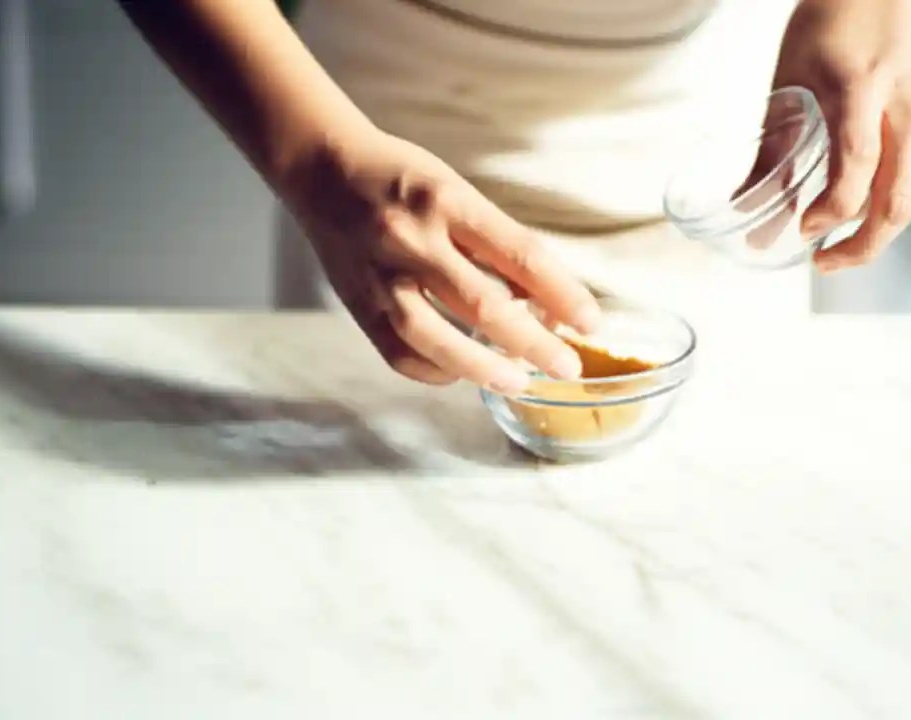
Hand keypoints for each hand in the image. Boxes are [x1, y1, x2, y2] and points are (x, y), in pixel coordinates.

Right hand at [277, 127, 600, 393]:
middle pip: (484, 304)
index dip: (561, 293)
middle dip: (534, 342)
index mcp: (449, 201)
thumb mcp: (457, 192)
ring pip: (435, 338)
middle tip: (567, 366)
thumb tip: (544, 302)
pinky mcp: (357, 304)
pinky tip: (462, 372)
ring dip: (483, 367)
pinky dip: (437, 369)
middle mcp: (414, 238)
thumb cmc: (402, 181)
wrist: (320, 169)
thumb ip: (495, 245)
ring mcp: (380, 276)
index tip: (591, 320)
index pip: (520, 255)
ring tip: (520, 382)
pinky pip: (400, 353)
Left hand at [773, 0, 910, 271]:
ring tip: (845, 236)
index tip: (805, 231)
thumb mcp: (794, 75)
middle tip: (826, 262)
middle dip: (861, 248)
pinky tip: (879, 181)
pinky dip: (904, 187)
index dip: (830, 213)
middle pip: (896, 203)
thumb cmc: (836, 19)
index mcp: (865, 87)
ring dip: (880, 227)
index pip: (855, 172)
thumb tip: (748, 208)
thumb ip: (774, 146)